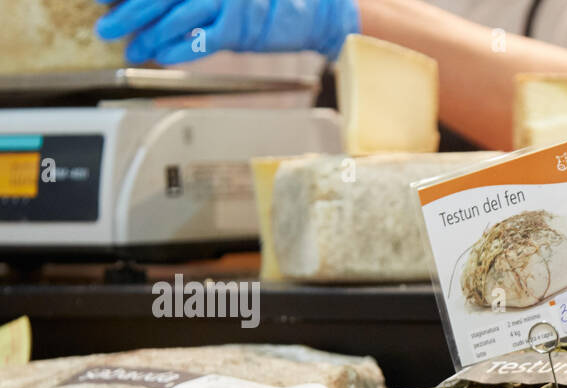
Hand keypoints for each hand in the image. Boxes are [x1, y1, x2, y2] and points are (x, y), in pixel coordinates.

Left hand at [96, 0, 359, 64]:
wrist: (313, 9)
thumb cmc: (267, 2)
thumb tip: (148, 8)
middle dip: (127, 13)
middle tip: (106, 29)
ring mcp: (228, 2)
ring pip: (176, 16)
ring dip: (149, 36)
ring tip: (133, 50)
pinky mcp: (242, 27)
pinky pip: (203, 39)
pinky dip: (181, 49)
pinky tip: (163, 56)